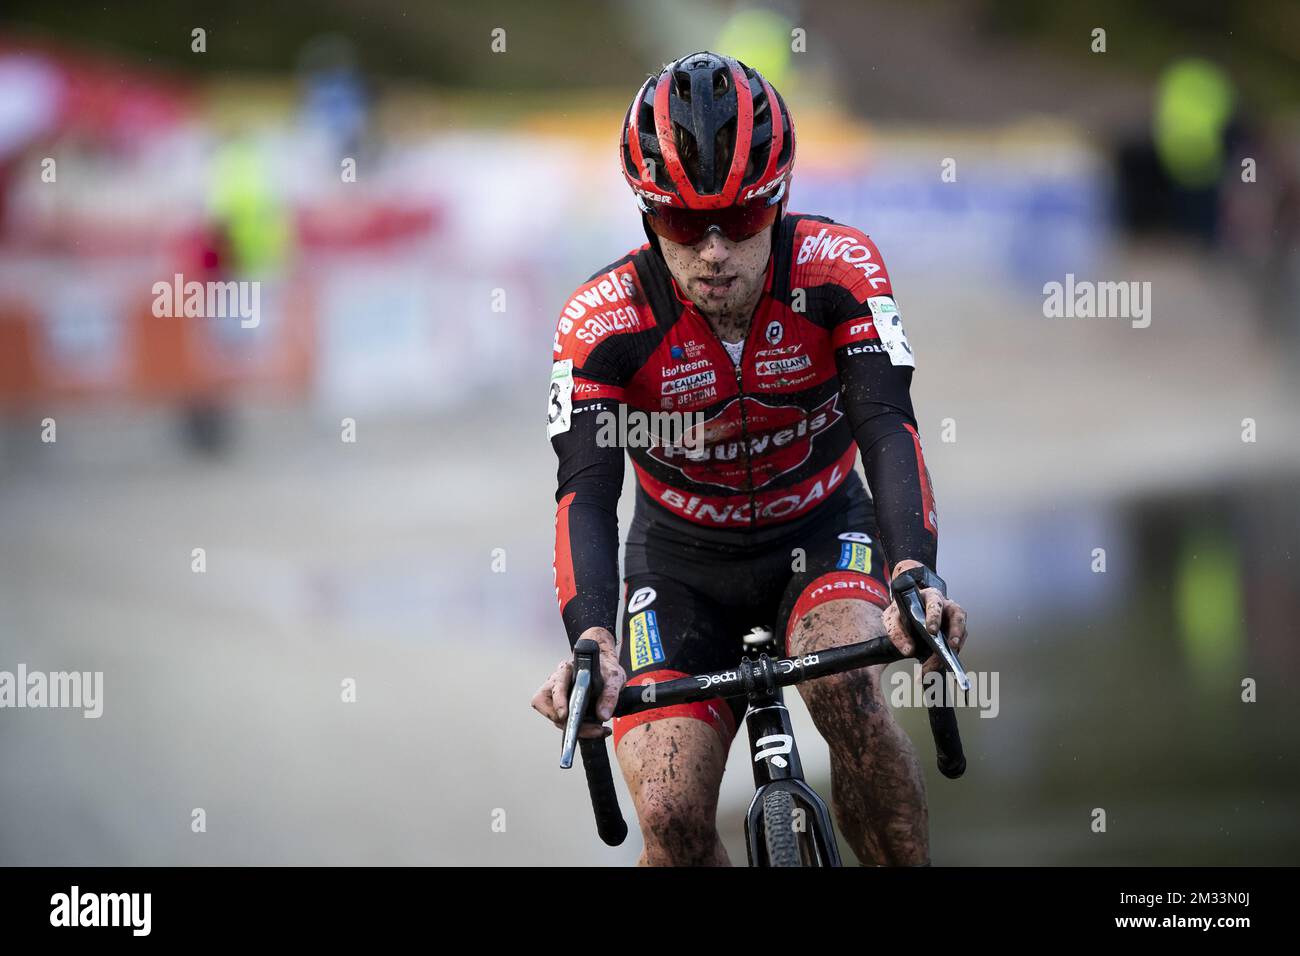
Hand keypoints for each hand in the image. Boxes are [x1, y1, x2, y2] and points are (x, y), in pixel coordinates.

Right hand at [530, 627, 625, 738]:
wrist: (607, 672)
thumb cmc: (606, 670)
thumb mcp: (614, 678)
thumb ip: (610, 694)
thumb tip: (602, 715)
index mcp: (567, 670)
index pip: (556, 686)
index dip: (558, 702)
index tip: (565, 715)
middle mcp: (557, 683)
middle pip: (548, 706)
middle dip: (566, 722)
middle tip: (590, 729)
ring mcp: (558, 697)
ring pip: (556, 718)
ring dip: (577, 729)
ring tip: (598, 730)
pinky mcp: (564, 709)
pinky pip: (565, 723)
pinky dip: (581, 730)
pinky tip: (597, 730)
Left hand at [882, 559, 968, 675]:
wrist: (908, 611)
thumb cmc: (903, 610)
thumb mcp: (893, 618)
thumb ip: (897, 632)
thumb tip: (908, 650)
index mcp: (930, 597)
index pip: (935, 603)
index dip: (935, 617)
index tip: (931, 631)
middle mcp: (946, 606)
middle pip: (957, 616)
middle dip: (956, 632)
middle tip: (952, 647)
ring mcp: (953, 620)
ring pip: (961, 633)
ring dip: (955, 649)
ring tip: (943, 665)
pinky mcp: (954, 634)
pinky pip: (955, 646)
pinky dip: (947, 658)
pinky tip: (934, 669)